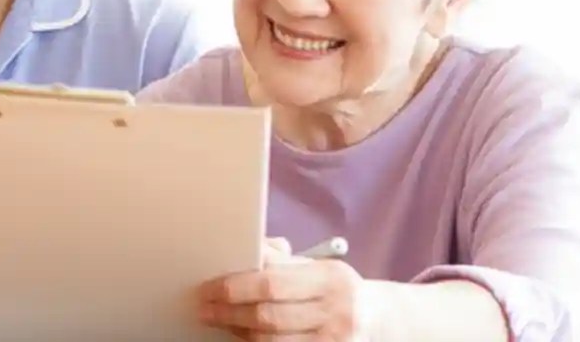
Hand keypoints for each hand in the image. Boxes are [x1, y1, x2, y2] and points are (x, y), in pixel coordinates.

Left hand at [198, 238, 375, 341]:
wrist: (376, 317)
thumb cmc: (334, 287)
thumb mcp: (315, 266)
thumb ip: (281, 260)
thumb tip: (245, 247)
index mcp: (330, 277)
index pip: (272, 282)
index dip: (235, 287)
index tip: (208, 287)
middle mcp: (336, 311)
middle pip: (269, 316)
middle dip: (229, 312)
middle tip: (204, 309)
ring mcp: (334, 340)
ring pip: (272, 341)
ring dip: (239, 331)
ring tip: (218, 321)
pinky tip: (241, 336)